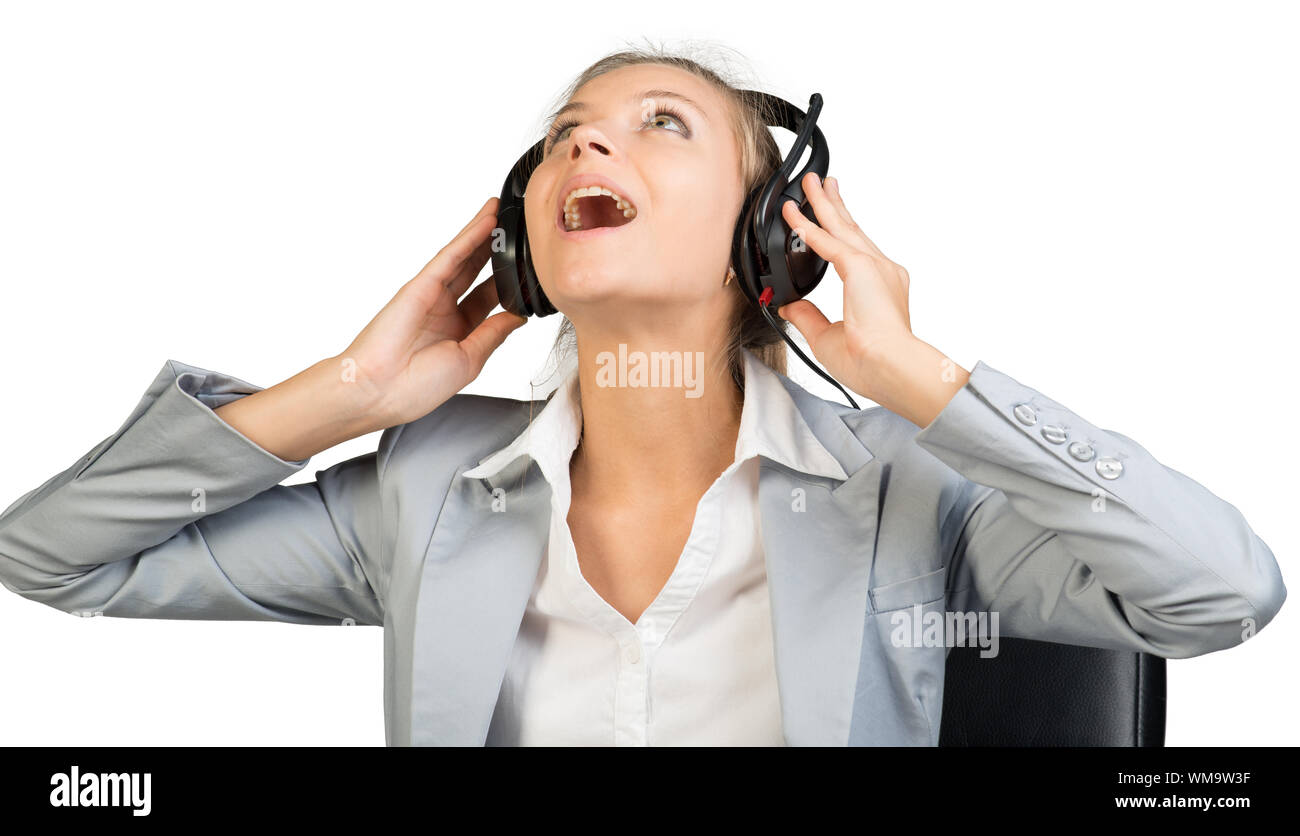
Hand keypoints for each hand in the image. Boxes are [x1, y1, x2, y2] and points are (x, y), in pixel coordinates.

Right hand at [335, 196, 526, 428]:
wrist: (379, 390)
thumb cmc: (417, 386)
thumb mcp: (470, 360)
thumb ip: (494, 333)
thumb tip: (518, 317)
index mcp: (458, 332)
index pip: (490, 300)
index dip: (510, 283)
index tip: (532, 269)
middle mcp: (445, 310)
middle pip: (478, 272)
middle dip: (498, 252)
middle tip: (520, 232)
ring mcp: (433, 294)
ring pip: (465, 257)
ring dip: (485, 234)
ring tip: (505, 212)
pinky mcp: (421, 283)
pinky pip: (451, 256)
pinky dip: (470, 237)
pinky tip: (487, 220)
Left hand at [777, 173, 967, 425]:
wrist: (891, 367)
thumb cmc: (871, 362)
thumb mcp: (827, 337)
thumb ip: (808, 317)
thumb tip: (789, 306)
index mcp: (880, 288)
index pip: (856, 251)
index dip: (840, 232)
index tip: (832, 216)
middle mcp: (882, 271)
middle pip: (851, 229)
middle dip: (834, 204)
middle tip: (822, 184)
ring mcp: (875, 266)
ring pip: (841, 226)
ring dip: (822, 203)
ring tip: (809, 183)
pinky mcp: (862, 268)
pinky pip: (827, 242)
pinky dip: (807, 227)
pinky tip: (792, 214)